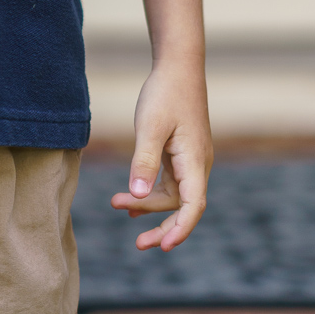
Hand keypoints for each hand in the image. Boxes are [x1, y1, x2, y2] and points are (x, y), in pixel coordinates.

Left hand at [110, 58, 212, 251]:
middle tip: (139, 245)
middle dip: (162, 226)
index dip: (180, 229)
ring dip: (148, 204)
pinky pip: (168, 181)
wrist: (178, 66)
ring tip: (117, 206)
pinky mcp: (180, 153)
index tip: (163, 247)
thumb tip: (135, 196)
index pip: (193, 205)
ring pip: (173, 194)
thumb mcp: (150, 126)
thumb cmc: (165, 93)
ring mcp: (190, 159)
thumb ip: (143, 161)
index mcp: (194, 160)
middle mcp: (197, 164)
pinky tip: (130, 198)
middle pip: (183, 206)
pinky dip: (150, 191)